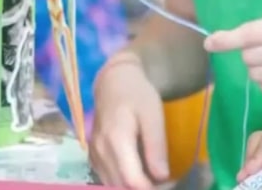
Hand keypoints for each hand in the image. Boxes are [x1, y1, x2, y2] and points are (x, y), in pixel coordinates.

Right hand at [88, 55, 168, 189]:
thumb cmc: (137, 95)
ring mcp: (94, 155)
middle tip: (163, 184)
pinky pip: (106, 179)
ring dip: (131, 188)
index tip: (168, 185)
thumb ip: (156, 146)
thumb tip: (162, 177)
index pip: (131, 180)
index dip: (150, 189)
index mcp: (116, 140)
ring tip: (152, 180)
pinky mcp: (93, 157)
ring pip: (111, 186)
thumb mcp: (153, 115)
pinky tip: (138, 175)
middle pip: (120, 187)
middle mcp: (100, 151)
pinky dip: (122, 183)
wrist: (113, 82)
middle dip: (143, 189)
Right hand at [240, 124, 261, 189]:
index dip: (260, 152)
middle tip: (245, 179)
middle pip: (258, 144)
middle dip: (251, 161)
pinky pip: (255, 175)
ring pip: (253, 160)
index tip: (252, 170)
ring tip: (247, 185)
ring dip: (249, 172)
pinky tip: (254, 187)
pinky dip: (251, 180)